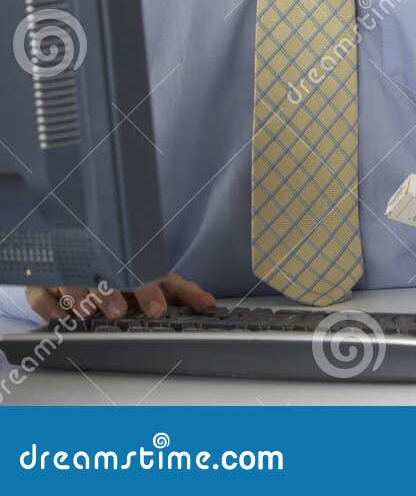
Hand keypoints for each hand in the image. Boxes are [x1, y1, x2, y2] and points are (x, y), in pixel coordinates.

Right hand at [26, 273, 215, 324]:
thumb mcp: (158, 282)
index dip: (150, 291)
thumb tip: (210, 303)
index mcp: (128, 263)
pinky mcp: (44, 285)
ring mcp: (70, 274)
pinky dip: (50, 306)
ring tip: (89, 312)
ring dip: (81, 297)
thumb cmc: (127, 275)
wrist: (84, 261)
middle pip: (103, 274)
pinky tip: (59, 318)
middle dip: (112, 291)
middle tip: (120, 310)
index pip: (141, 272)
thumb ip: (184, 293)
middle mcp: (98, 265)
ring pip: (71, 281)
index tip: (158, 310)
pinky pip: (41, 294)